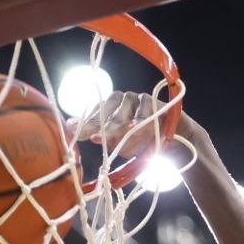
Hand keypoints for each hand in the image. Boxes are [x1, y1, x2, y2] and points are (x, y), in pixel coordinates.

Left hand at [68, 94, 208, 160]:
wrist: (171, 136)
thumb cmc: (140, 139)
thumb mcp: (119, 142)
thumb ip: (101, 137)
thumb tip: (72, 126)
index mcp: (108, 108)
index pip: (95, 115)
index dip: (87, 125)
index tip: (77, 134)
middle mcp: (120, 99)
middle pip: (108, 112)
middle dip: (102, 127)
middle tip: (97, 138)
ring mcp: (137, 98)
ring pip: (126, 115)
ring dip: (125, 132)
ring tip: (123, 146)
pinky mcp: (153, 100)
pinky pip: (145, 112)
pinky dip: (143, 123)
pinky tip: (142, 129)